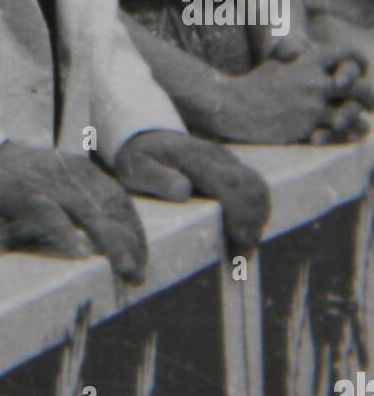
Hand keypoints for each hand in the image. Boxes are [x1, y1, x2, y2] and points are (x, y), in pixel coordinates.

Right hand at [0, 140, 147, 281]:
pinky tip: (79, 254)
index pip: (119, 199)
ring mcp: (47, 183)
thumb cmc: (12, 175)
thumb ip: (75, 200)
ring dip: (110, 242)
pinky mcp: (23, 193)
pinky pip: (50, 215)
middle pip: (111, 207)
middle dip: (130, 241)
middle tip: (137, 274)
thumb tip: (98, 238)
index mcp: (79, 170)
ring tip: (124, 268)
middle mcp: (69, 174)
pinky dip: (67, 234)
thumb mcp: (52, 180)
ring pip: (89, 213)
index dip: (135, 229)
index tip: (141, 258)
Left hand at [115, 130, 269, 250]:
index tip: (240, 241)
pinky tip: (244, 234)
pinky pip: (255, 188)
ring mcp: (227, 160)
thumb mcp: (136, 169)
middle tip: (242, 256)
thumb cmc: (140, 160)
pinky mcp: (233, 167)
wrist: (147, 139)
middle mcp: (216, 156)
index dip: (240, 213)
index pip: (229, 183)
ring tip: (243, 250)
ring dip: (257, 219)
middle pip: (251, 186)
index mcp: (193, 157)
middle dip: (252, 223)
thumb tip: (184, 191)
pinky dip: (257, 213)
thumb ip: (156, 178)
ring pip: (257, 187)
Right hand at [217, 46, 373, 145]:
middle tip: (369, 101)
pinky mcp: (308, 130)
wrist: (235, 108)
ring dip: (358, 116)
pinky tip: (349, 134)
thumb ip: (294, 54)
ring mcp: (313, 108)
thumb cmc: (256, 84)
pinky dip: (346, 134)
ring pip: (353, 113)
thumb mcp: (276, 62)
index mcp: (308, 62)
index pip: (345, 54)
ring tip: (361, 120)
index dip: (358, 59)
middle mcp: (315, 83)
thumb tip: (302, 48)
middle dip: (366, 94)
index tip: (361, 67)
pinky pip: (339, 134)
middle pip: (358, 87)